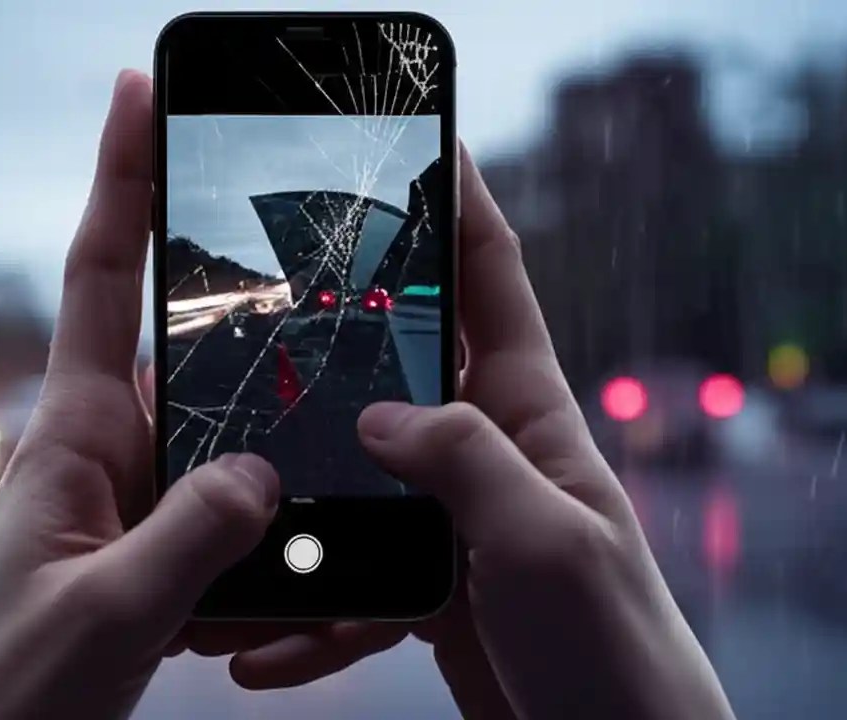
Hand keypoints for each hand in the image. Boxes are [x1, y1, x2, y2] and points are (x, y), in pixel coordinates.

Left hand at [0, 69, 398, 719]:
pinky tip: (300, 576)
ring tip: (327, 476)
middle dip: (255, 336)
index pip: (102, 276)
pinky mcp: (154, 556)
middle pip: (193, 355)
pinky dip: (268, 540)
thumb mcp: (104, 617)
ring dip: (272, 462)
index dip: (122, 179)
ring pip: (225, 446)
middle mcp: (105, 453)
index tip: (142, 93)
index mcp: (71, 437)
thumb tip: (262, 472)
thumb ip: (189, 539)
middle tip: (330, 313)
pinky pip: (228, 521)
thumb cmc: (2, 699)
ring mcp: (133, 505)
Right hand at [232, 147, 735, 718]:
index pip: (492, 284)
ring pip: (357, 483)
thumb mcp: (545, 543)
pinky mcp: (433, 589)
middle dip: (338, 338)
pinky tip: (261, 647)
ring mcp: (457, 523)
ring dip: (298, 505)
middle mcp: (489, 458)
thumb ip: (465, 463)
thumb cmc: (616, 651)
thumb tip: (380, 414)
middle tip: (262, 314)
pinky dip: (309, 616)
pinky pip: (354, 586)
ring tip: (229, 519)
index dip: (461, 205)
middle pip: (402, 369)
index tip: (421, 145)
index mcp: (529, 419)